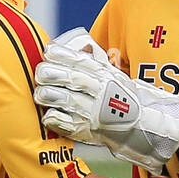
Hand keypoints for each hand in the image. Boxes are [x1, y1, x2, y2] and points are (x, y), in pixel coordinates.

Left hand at [36, 28, 113, 145]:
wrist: (139, 123)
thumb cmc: (117, 96)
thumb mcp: (111, 75)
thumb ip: (89, 63)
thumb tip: (58, 47)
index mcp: (104, 75)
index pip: (82, 62)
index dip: (64, 55)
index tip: (49, 51)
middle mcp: (100, 92)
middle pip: (76, 80)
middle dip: (55, 74)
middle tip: (40, 72)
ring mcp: (94, 112)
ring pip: (71, 101)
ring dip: (53, 96)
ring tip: (40, 94)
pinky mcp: (87, 130)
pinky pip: (69, 124)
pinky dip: (57, 119)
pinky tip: (48, 115)